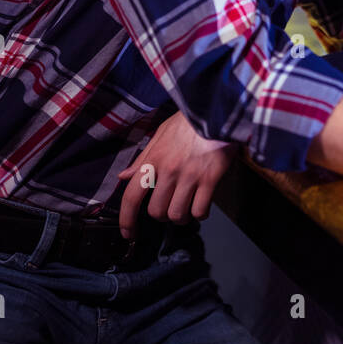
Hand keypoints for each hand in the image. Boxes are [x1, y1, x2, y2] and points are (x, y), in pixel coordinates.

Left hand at [116, 109, 237, 237]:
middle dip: (161, 215)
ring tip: (186, 206)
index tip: (128, 233)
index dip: (126, 220)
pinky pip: (200, 210)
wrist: (218, 110)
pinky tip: (201, 204)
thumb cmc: (189, 122)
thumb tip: (124, 177)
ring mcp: (190, 176)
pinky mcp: (210, 179)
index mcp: (153, 159)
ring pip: (178, 215)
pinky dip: (200, 214)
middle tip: (169, 205)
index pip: (131, 196)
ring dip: (181, 217)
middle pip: (157, 212)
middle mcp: (169, 170)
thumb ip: (143, 158)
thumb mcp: (161, 134)